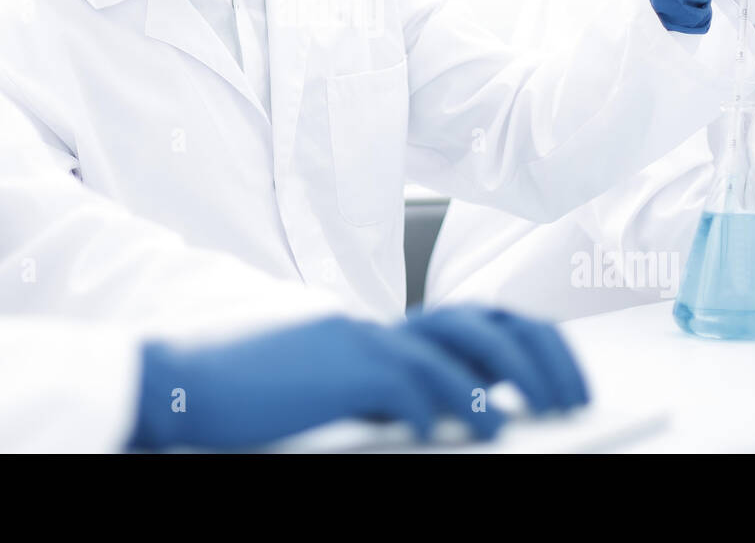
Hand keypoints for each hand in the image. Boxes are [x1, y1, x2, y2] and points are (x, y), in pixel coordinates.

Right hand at [129, 306, 588, 449]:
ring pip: (452, 349)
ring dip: (499, 384)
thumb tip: (442, 420)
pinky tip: (452, 434)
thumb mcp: (333, 390)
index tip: (564, 378)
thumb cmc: (251, 391)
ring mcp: (356, 339)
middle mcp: (376, 324)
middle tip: (572, 398)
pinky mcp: (335, 366)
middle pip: (480, 322)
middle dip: (537, 358)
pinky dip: (437, 409)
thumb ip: (384, 394)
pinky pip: (404, 384)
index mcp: (378, 328)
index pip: (473, 320)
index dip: (529, 343)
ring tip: (532, 418)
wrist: (182, 378)